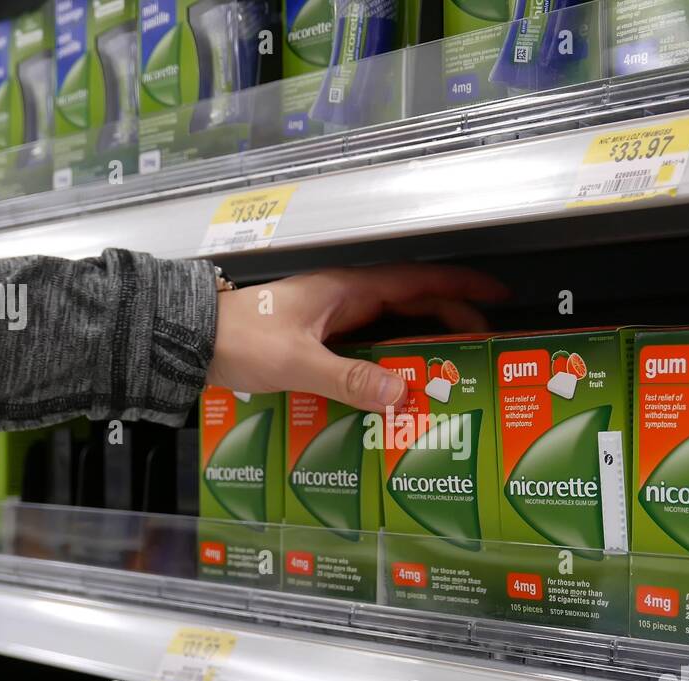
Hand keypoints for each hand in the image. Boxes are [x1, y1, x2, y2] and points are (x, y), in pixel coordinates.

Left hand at [206, 264, 508, 412]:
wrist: (191, 340)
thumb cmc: (237, 339)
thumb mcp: (296, 361)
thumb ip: (348, 378)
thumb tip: (401, 392)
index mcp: (347, 289)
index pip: (419, 280)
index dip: (461, 286)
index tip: (496, 293)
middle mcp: (345, 298)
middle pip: (414, 302)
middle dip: (452, 319)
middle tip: (484, 345)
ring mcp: (334, 317)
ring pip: (393, 324)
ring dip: (422, 340)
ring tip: (451, 368)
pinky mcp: (321, 338)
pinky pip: (370, 345)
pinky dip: (392, 360)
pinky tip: (399, 386)